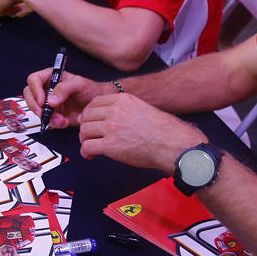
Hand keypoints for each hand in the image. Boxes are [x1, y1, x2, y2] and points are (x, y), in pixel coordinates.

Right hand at [22, 70, 109, 129]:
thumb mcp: (80, 84)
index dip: (35, 90)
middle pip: (29, 95)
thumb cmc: (91, 90)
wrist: (98, 107)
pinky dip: (54, 123)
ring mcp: (49, 103)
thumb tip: (51, 100)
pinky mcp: (53, 115)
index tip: (43, 101)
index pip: (34, 80)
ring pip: (37, 109)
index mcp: (52, 76)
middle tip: (44, 112)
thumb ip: (65, 88)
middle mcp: (47, 89)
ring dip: (47, 117)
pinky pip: (46, 120)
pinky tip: (64, 122)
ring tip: (61, 119)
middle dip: (35, 106)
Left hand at [77, 93, 204, 172]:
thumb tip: (109, 116)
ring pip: (84, 130)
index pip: (94, 102)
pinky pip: (87, 147)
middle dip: (85, 126)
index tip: (89, 121)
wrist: (172, 144)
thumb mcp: (142, 108)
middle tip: (88, 135)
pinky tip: (91, 155)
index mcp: (123, 100)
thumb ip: (124, 109)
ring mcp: (111, 127)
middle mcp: (115, 111)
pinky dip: (86, 152)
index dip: (89, 113)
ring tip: (90, 146)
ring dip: (84, 140)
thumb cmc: (162, 131)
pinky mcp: (110, 145)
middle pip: (87, 115)